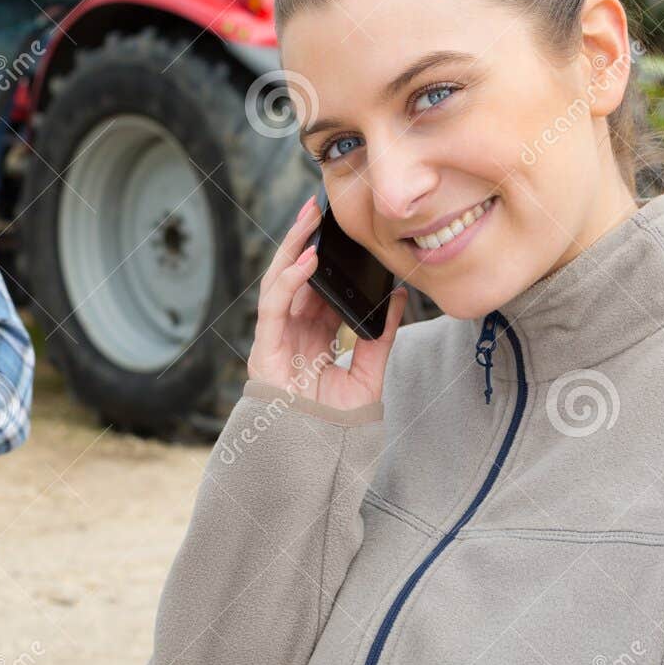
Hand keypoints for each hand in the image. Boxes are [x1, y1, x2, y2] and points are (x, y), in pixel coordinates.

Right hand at [245, 195, 406, 411]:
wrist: (318, 457)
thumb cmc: (336, 424)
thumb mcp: (369, 374)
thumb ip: (380, 337)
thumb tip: (398, 298)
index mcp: (313, 337)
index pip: (317, 287)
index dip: (326, 257)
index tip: (340, 228)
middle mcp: (292, 333)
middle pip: (295, 277)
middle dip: (304, 240)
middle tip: (317, 207)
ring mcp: (276, 339)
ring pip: (279, 282)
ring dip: (292, 248)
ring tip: (307, 219)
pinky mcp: (265, 349)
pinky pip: (274, 306)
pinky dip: (288, 281)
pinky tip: (306, 260)